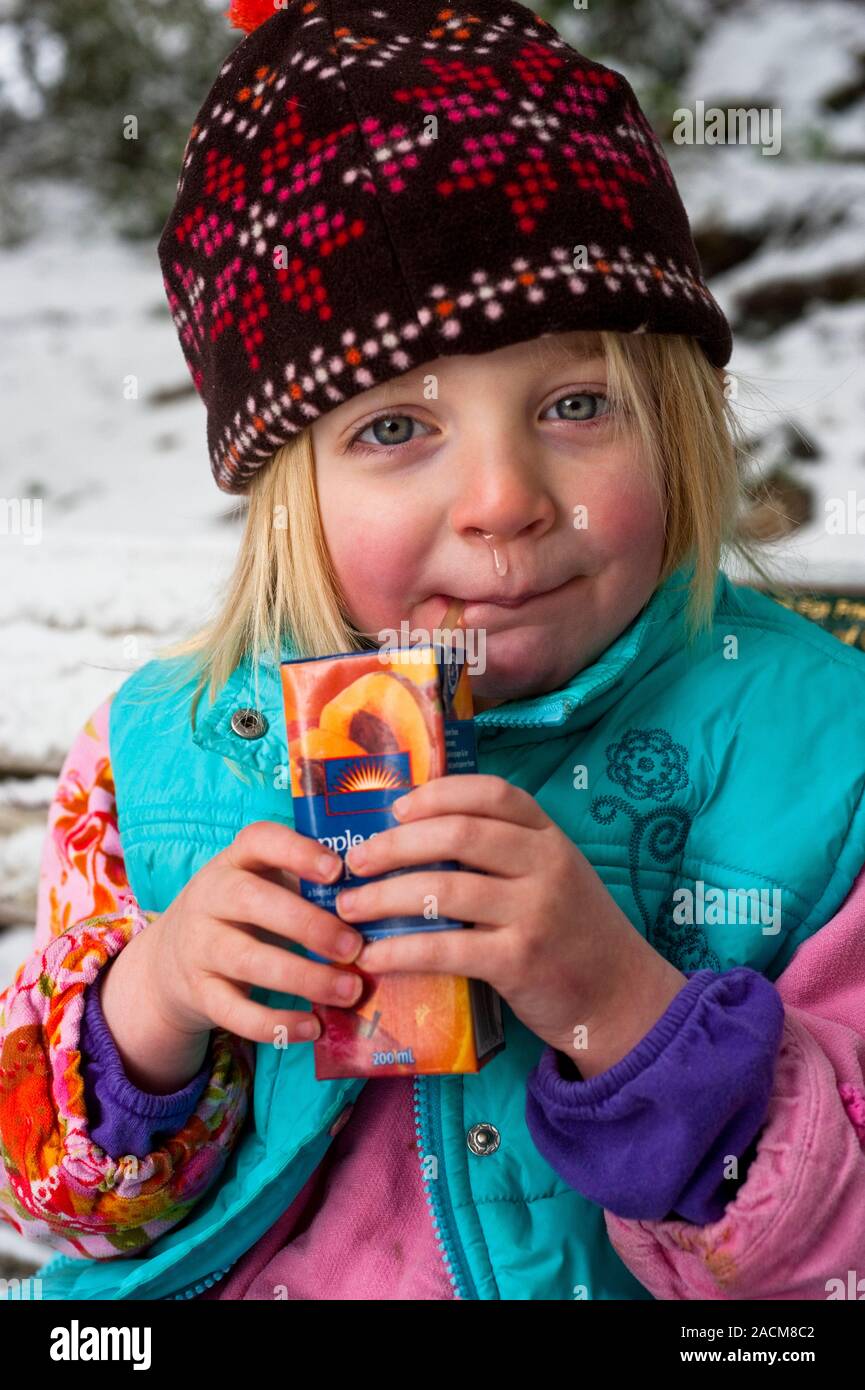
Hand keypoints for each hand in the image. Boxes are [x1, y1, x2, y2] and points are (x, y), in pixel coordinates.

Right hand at [145, 821, 365, 1045]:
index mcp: (234, 861)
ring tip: (348, 991)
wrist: (173, 958)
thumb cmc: (245, 915)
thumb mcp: (265, 886)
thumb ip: (310, 887)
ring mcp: (200, 945)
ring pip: (246, 959)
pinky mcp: (198, 992)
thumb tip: (380, 906)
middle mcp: (210, 896)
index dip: (297, 852)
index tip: (338, 870)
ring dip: (303, 977)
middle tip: (355, 947)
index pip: (258, 840)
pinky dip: (274, 1023)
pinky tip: (312, 1027)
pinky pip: (233, 1011)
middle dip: (308, 924)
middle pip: (251, 900)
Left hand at [336, 775, 686, 1075]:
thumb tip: (414, 837)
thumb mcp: (553, 875)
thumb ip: (505, 852)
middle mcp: (545, 864)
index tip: (393, 810)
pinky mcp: (519, 961)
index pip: (489, 793)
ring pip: (442, 889)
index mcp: (549, 836)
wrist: (620, 996)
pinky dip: (399, 951)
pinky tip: (372, 958)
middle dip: (393, 845)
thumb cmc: (573, 932)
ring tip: (348, 909)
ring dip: (382, 898)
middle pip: (457, 834)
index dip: (435, 795)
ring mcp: (534, 912)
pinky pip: (445, 948)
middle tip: (355, 862)